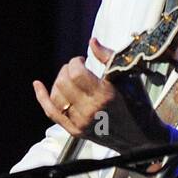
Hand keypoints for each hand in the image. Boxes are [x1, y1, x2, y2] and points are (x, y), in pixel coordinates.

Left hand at [32, 38, 169, 152]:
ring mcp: (81, 122)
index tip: (82, 60)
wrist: (140, 136)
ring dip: (59, 82)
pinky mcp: (75, 131)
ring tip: (69, 79)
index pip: (76, 73)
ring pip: (56, 96)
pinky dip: (43, 98)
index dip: (75, 62)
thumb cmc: (137, 103)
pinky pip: (52, 112)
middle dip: (66, 70)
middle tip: (76, 68)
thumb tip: (92, 41)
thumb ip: (108, 58)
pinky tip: (38, 85)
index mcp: (105, 95)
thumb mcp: (128, 78)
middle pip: (63, 83)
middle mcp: (91, 110)